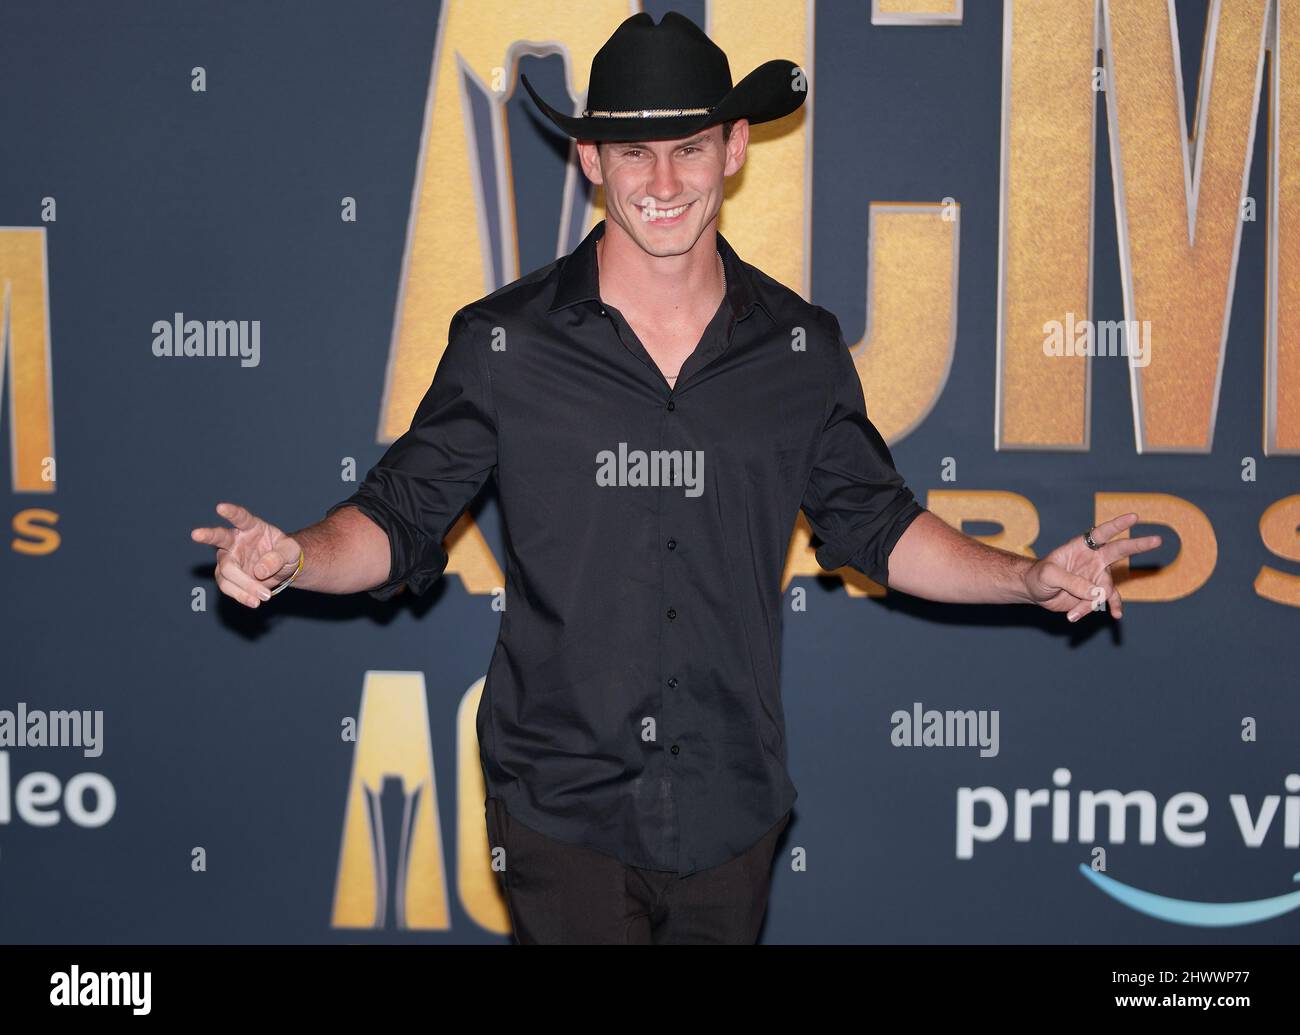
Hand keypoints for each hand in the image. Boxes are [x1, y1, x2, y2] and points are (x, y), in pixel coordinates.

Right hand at [190, 501, 301, 607]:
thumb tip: (259, 571)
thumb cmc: (285, 553)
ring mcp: (229, 558)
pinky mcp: (228, 576)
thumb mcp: (291, 552)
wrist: (283, 568)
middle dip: (207, 535)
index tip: (220, 507)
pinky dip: (241, 595)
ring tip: (263, 596)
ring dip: (242, 585)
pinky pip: (228, 586)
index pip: (241, 518)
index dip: (231, 513)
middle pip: (219, 538)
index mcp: (251, 527)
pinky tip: (253, 601)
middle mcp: (235, 541)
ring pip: (226, 571)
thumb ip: (280, 557)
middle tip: (196, 534)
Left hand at [1022, 512, 1161, 621]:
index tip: (1134, 517)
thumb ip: (1070, 581)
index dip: (1117, 525)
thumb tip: (1094, 593)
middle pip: (1120, 550)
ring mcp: (1097, 577)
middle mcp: (1094, 559)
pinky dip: (1110, 608)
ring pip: (1107, 588)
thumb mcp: (1048, 575)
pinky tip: (1116, 615)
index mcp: (1081, 547)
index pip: (1101, 533)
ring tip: (1074, 614)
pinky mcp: (1096, 593)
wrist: (1037, 592)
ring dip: (1092, 602)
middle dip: (1139, 545)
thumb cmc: (1040, 576)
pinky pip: (1107, 601)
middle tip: (1157, 539)